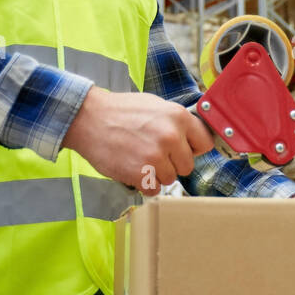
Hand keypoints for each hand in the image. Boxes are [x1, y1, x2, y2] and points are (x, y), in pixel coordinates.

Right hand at [61, 87, 214, 194]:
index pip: (205, 144)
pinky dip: (143, 183)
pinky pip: (153, 189)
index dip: (193, 148)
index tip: (182, 149)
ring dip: (157, 174)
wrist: (89, 119)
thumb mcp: (156, 105)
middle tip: (153, 153)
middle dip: (173, 163)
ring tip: (139, 157)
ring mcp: (156, 157)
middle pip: (187, 166)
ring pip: (170, 179)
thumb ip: (177, 122)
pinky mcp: (141, 174)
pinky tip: (132, 167)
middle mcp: (171, 137)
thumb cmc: (121, 111)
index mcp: (178, 117)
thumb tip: (194, 138)